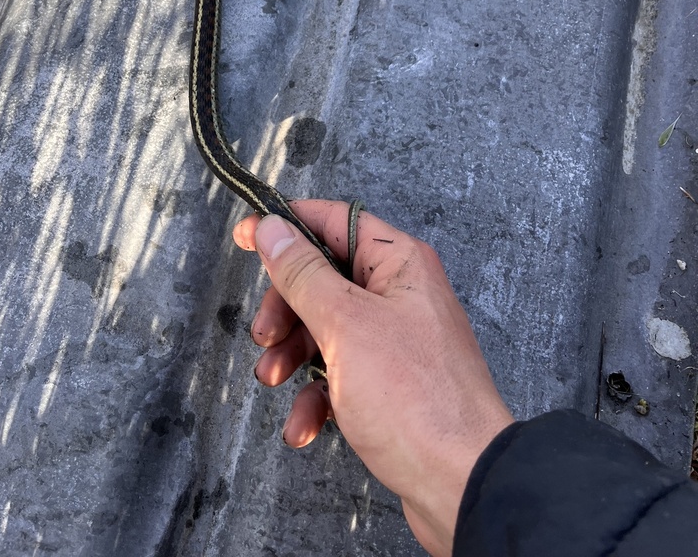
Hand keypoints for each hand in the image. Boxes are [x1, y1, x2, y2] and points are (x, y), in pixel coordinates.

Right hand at [233, 200, 513, 556]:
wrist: (462, 484)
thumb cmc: (415, 397)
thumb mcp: (345, 324)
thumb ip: (303, 274)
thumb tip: (273, 228)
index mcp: (399, 263)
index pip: (332, 221)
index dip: (286, 226)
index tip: (244, 236)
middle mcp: (400, 294)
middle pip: (322, 279)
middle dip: (285, 309)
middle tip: (264, 336)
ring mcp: (397, 340)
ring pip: (326, 329)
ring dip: (293, 356)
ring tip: (274, 381)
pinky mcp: (392, 384)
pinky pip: (341, 374)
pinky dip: (316, 396)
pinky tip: (304, 426)